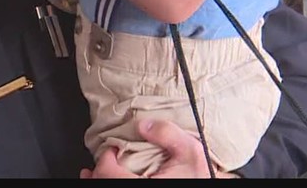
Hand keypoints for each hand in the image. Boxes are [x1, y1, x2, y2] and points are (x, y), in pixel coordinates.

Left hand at [80, 119, 236, 178]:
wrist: (212, 183)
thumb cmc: (201, 175)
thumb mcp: (190, 149)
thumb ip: (167, 133)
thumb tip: (144, 125)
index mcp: (144, 184)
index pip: (107, 173)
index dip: (105, 158)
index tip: (111, 148)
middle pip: (103, 183)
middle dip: (98, 170)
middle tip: (102, 158)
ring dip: (99, 179)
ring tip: (94, 173)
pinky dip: (110, 182)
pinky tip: (108, 179)